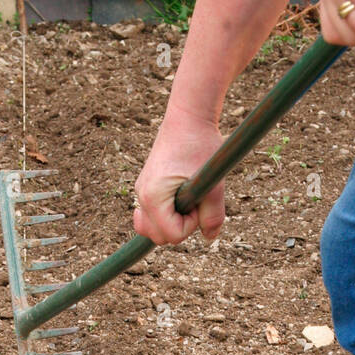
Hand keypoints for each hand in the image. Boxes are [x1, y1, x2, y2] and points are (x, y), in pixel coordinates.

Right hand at [134, 102, 224, 246]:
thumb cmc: (200, 146)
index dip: (192, 224)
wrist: (188, 117)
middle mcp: (141, 197)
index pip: (173, 235)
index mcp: (153, 197)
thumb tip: (209, 237)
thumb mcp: (213, 184)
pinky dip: (166, 214)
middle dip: (180, 227)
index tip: (199, 200)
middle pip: (158, 237)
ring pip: (153, 229)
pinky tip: (179, 199)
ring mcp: (141, 192)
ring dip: (172, 222)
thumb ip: (213, 215)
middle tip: (194, 201)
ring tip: (186, 200)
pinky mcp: (146, 187)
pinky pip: (152, 216)